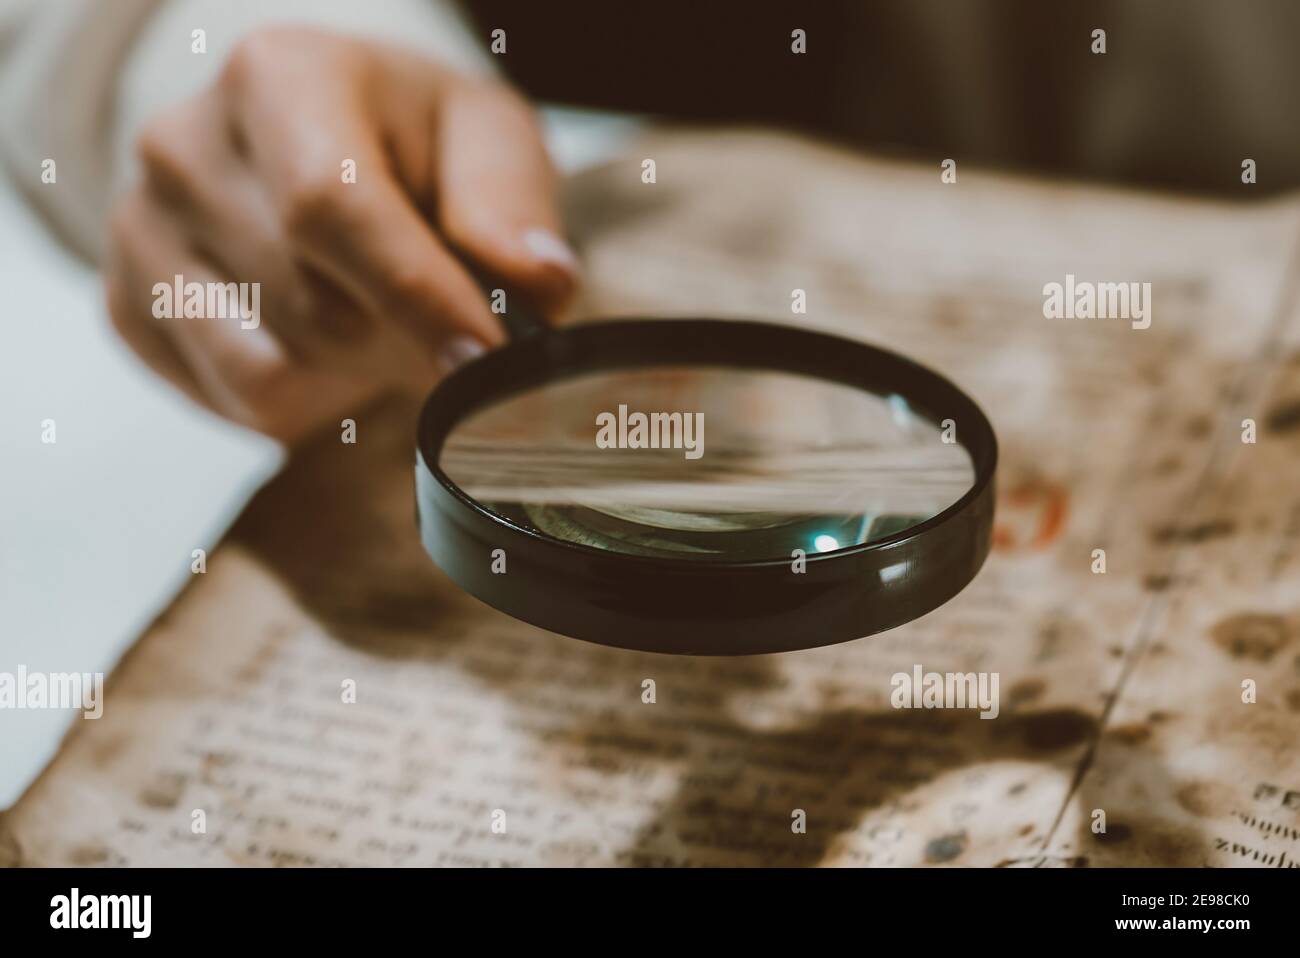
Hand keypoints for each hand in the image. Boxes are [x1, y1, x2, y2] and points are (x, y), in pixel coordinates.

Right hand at [104, 26, 578, 442]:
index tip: (484, 356)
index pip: (331, 206)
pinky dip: (307, 400)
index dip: (416, 297)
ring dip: (355, 375)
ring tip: (380, 323)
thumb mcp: (486, 139)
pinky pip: (237, 404)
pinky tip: (327, 344)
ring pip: (270, 373)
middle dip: (405, 340)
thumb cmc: (415, 145)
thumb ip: (511, 202)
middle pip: (314, 307)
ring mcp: (141, 233)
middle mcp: (184, 148)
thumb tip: (538, 281)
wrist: (318, 151)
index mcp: (278, 78)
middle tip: (446, 322)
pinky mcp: (131, 309)